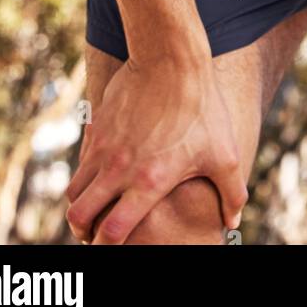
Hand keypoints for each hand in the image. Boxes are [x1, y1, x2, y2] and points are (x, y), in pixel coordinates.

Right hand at [66, 54, 247, 244]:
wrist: (172, 58)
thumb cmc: (202, 106)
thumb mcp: (225, 152)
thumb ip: (232, 192)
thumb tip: (232, 219)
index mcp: (149, 182)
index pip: (112, 232)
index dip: (106, 248)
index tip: (111, 248)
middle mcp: (119, 169)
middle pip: (80, 217)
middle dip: (84, 232)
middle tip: (94, 234)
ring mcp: (104, 147)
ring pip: (74, 191)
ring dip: (81, 205)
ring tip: (96, 208)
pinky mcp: (97, 127)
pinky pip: (81, 161)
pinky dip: (85, 175)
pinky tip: (103, 172)